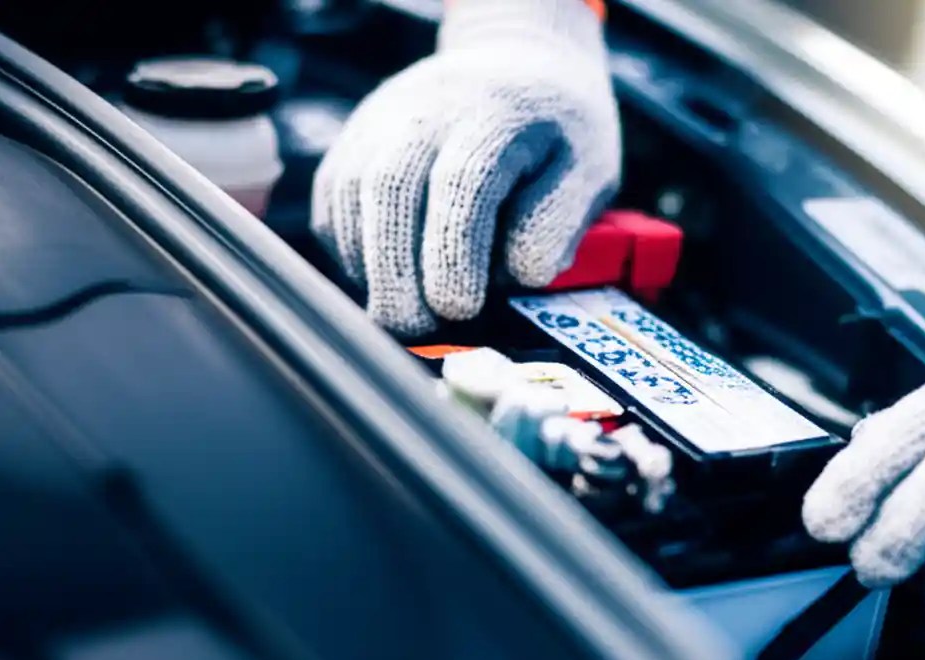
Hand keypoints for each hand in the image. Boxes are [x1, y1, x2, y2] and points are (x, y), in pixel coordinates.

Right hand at [311, 0, 619, 335]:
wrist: (516, 64)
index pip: (462, 181)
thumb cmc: (558, 131)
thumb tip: (522, 273)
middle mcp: (426, 111)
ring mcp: (380, 124)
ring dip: (370, 265)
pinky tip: (385, 282)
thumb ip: (560, 220)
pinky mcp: (353, 146)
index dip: (453, 248)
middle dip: (397, 269)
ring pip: (350, 196)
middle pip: (390, 187)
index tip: (459, 307)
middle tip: (417, 329)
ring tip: (402, 317)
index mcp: (495, 115)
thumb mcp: (589, 168)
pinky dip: (353, 252)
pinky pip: (335, 204)